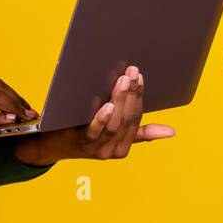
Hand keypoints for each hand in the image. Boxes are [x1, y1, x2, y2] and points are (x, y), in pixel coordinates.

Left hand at [13, 65, 174, 164]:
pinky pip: (95, 131)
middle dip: (132, 94)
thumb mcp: (112, 133)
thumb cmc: (83, 134)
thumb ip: (140, 132)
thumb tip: (171, 132)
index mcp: (124, 147)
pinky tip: (108, 104)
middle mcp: (113, 150)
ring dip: (121, 100)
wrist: (51, 146)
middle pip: (127, 119)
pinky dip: (103, 118)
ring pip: (114, 124)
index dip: (139, 97)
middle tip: (133, 72)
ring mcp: (97, 148)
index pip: (136, 119)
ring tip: (123, 81)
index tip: (140, 76)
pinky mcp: (81, 144)